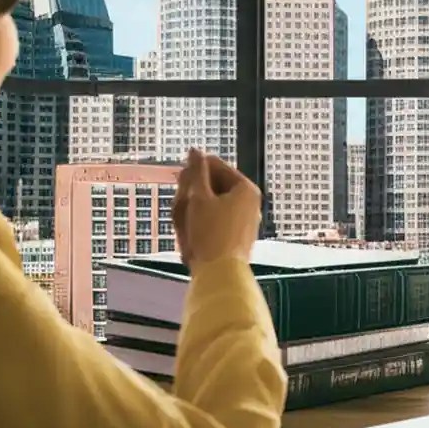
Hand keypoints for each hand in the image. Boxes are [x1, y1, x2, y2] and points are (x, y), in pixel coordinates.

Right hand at [172, 148, 259, 272]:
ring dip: (191, 211)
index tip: (179, 181)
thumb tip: (194, 151)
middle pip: (212, 186)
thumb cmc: (210, 234)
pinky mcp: (235, 237)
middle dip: (191, 195)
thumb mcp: (198, 198)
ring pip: (209, 206)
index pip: (215, 165)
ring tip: (184, 227)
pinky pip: (212, 223)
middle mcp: (249, 202)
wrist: (219, 275)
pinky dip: (199, 226)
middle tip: (180, 207)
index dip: (193, 171)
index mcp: (246, 188)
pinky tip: (190, 238)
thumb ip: (196, 172)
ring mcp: (243, 221)